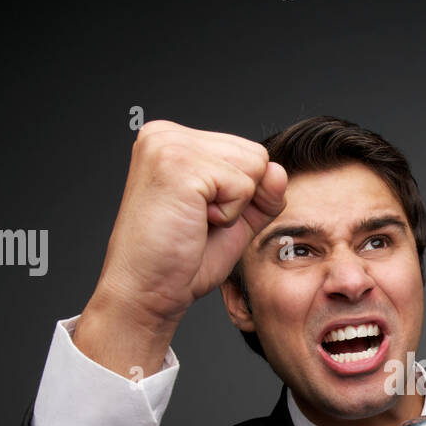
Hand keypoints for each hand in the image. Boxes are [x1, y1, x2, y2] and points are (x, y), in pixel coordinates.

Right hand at [95, 119, 287, 327]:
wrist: (147, 291)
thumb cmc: (181, 261)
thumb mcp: (234, 220)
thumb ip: (260, 192)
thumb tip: (279, 170)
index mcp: (172, 140)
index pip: (246, 151)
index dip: (242, 194)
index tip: (202, 216)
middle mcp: (166, 134)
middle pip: (255, 154)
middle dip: (241, 198)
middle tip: (199, 222)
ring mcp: (169, 146)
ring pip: (254, 165)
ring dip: (235, 207)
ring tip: (196, 221)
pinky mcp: (179, 165)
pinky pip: (244, 185)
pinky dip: (230, 216)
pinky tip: (196, 224)